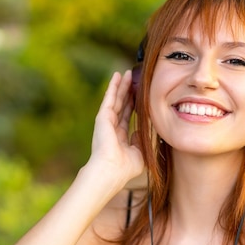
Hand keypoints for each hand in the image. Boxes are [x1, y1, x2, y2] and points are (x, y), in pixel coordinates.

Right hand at [88, 70, 144, 184]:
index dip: (134, 105)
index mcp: (120, 137)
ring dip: (120, 86)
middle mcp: (112, 128)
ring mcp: (106, 122)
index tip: (140, 95)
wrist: (111, 170)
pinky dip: (113, 87)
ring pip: (116, 99)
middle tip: (133, 78)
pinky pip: (110, 98)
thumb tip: (142, 130)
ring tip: (126, 73)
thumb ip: (142, 140)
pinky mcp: (103, 117)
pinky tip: (117, 76)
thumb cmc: (126, 167)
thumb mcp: (140, 153)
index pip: (128, 116)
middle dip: (127, 92)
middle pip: (122, 105)